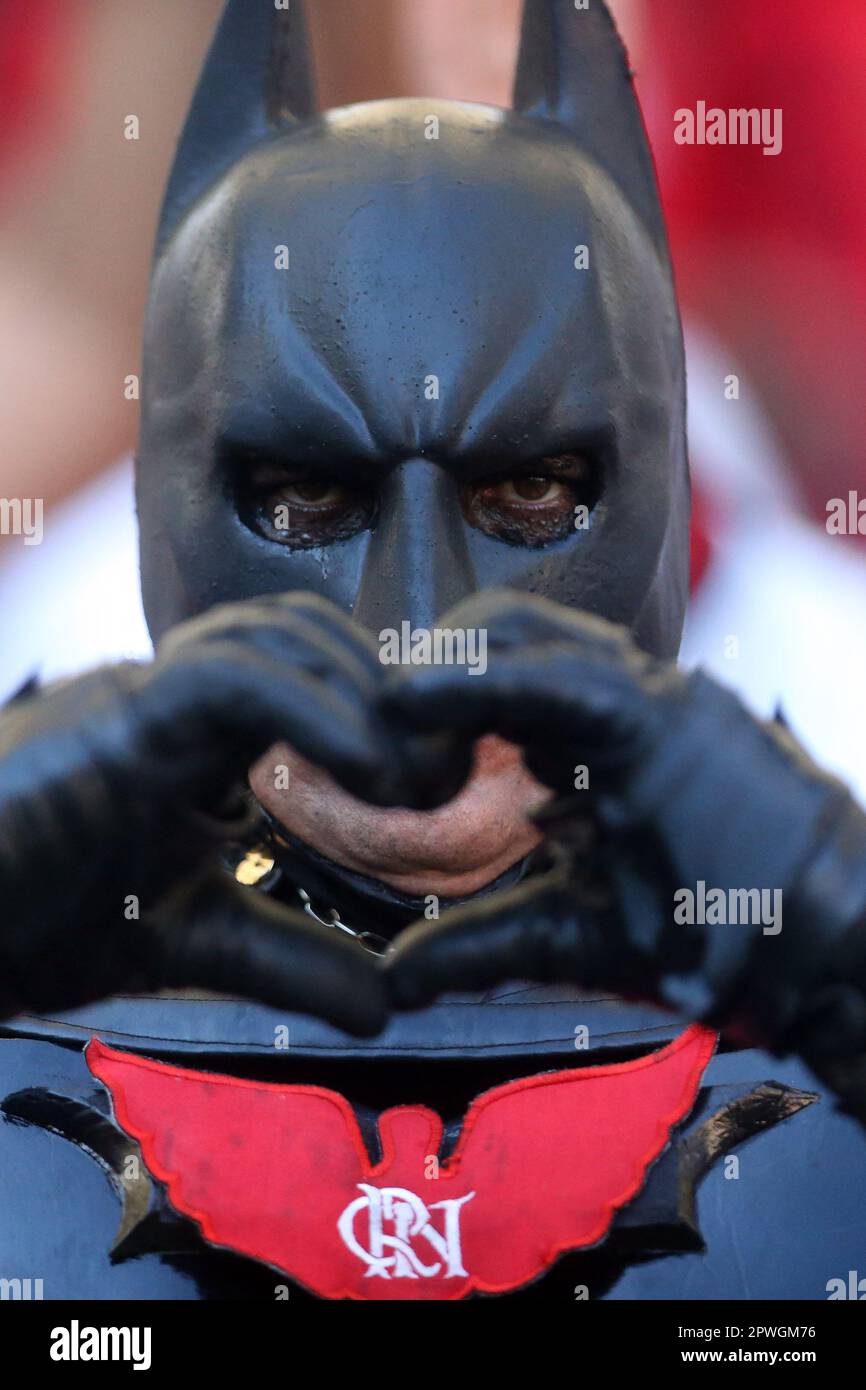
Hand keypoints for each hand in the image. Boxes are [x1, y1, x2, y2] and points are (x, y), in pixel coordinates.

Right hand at [0, 593, 468, 1029]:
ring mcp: (139, 696)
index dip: (384, 706)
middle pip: (304, 630)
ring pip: (272, 632)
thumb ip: (287, 956)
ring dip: (362, 695)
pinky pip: (226, 679)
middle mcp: (172, 696)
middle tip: (443, 774)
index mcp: (195, 731)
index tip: (437, 779)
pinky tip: (369, 773)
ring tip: (411, 780)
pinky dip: (314, 712)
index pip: (308, 667)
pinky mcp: (111, 723)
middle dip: (389, 688)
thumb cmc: (32, 913)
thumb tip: (383, 1007)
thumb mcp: (190, 938)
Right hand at [382, 591, 865, 1059]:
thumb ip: (486, 947)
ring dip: (488, 675)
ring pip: (554, 642)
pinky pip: (585, 673)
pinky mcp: (674, 713)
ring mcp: (672, 695)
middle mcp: (661, 692)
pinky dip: (530, 697)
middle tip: (399, 722)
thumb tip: (396, 980)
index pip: (531, 671)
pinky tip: (513, 751)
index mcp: (645, 730)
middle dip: (450, 662)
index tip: (387, 700)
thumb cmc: (741, 939)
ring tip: (443, 737)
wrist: (842, 940)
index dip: (449, 683)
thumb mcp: (598, 942)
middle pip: (528, 628)